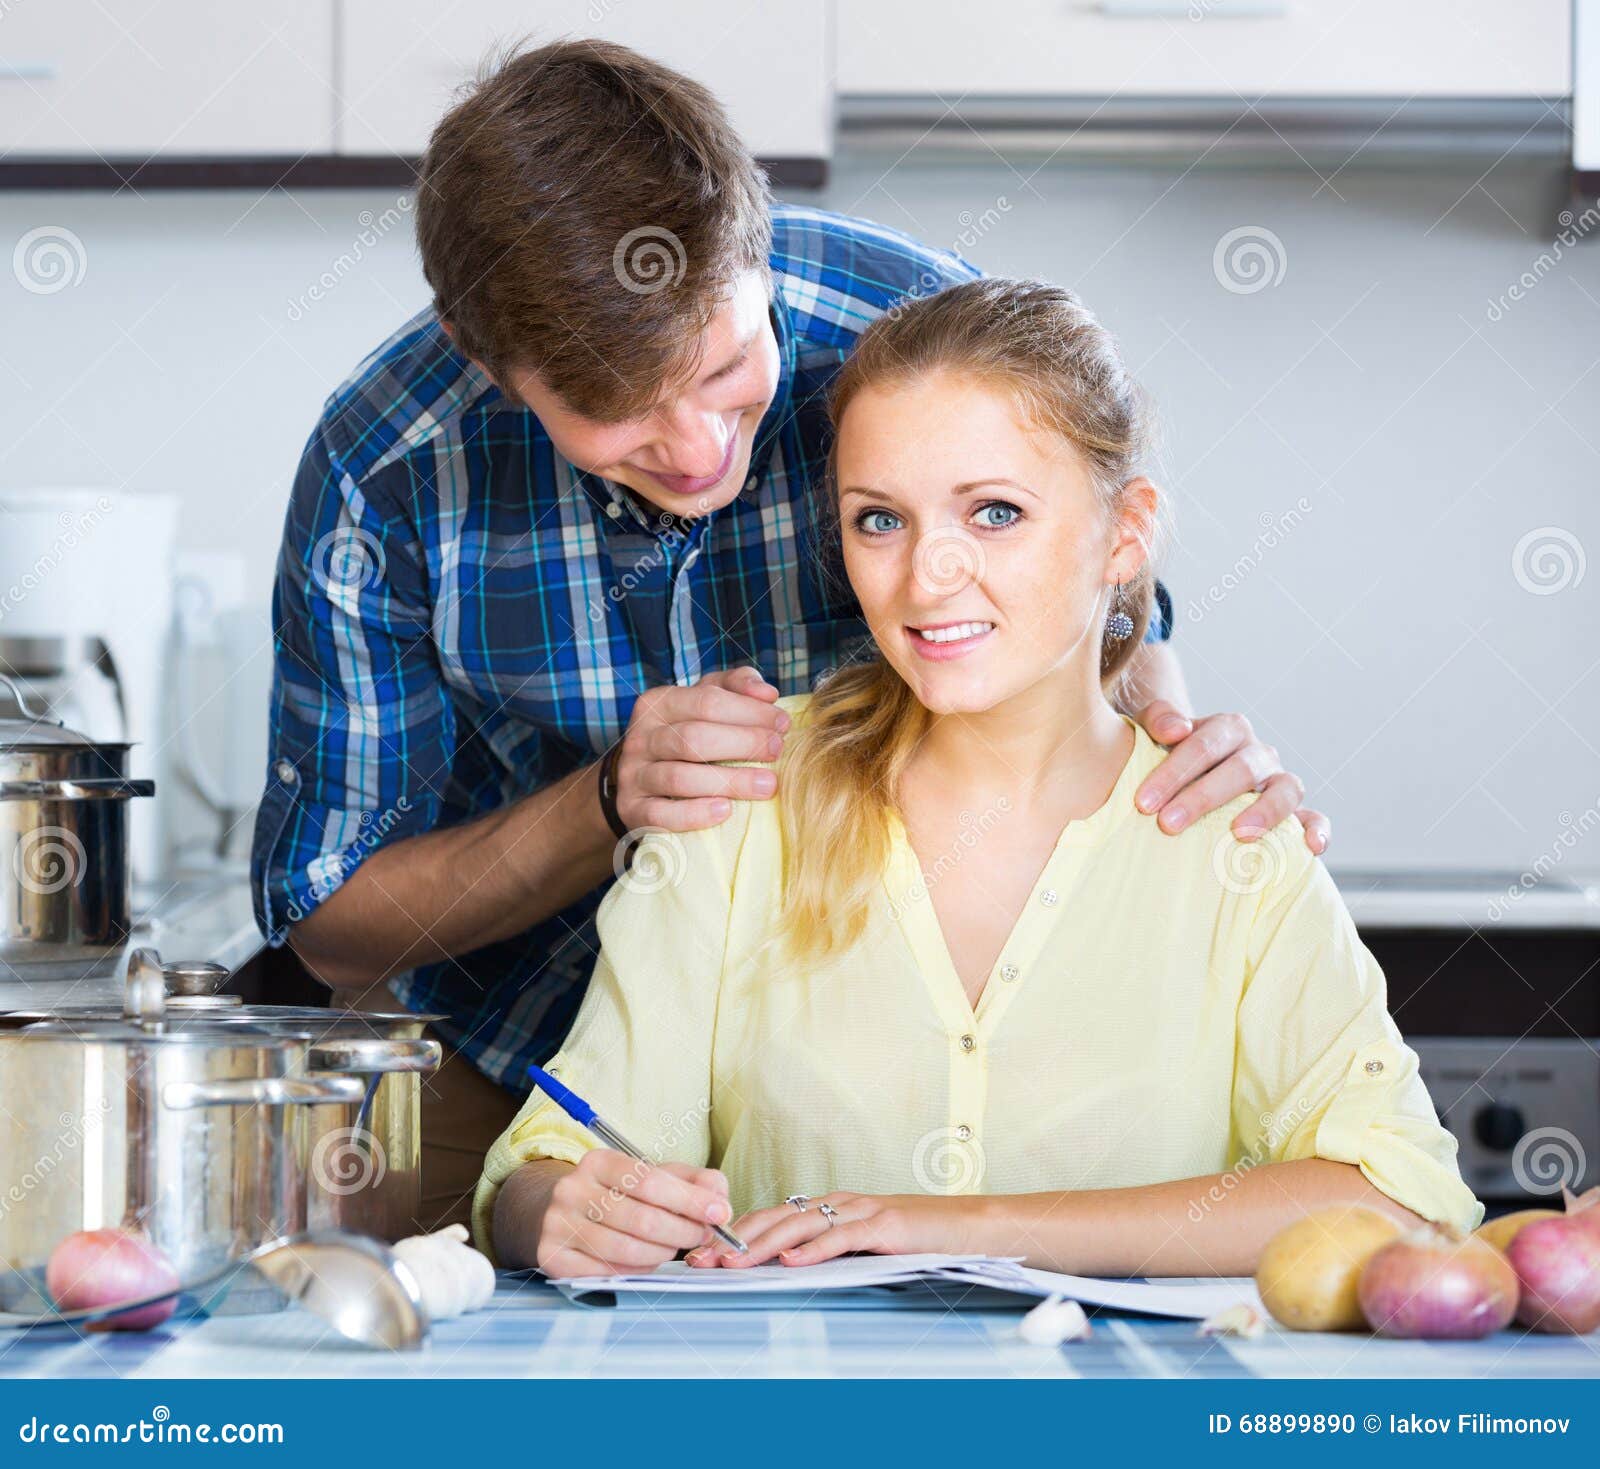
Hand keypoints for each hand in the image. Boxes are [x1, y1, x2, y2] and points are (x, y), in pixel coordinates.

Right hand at [536, 1149, 732, 1277]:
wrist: (559, 1210)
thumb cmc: (618, 1194)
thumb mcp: (654, 1175)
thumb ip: (694, 1181)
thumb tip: (720, 1200)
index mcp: (598, 1162)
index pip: (650, 1181)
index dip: (690, 1200)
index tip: (719, 1213)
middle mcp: (572, 1190)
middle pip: (641, 1219)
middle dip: (683, 1231)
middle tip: (703, 1235)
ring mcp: (558, 1225)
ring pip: (627, 1250)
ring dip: (663, 1254)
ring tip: (674, 1247)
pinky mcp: (552, 1258)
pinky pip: (608, 1273)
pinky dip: (637, 1271)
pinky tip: (646, 1261)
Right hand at [613, 667, 788, 832]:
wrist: (639, 781)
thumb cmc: (686, 736)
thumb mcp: (705, 702)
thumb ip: (735, 687)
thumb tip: (767, 694)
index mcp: (659, 703)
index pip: (707, 701)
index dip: (750, 712)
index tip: (783, 723)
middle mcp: (642, 737)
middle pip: (694, 737)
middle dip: (743, 743)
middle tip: (777, 751)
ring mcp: (634, 775)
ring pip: (679, 778)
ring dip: (729, 781)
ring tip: (768, 785)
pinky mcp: (634, 810)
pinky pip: (661, 815)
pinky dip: (694, 814)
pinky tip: (726, 811)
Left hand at [685, 1191, 983, 1268]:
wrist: (973, 1227)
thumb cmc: (920, 1241)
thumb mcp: (864, 1248)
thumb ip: (829, 1253)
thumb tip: (784, 1271)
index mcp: (831, 1208)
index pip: (772, 1219)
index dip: (733, 1237)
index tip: (699, 1257)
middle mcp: (840, 1204)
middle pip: (776, 1219)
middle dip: (734, 1242)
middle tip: (699, 1262)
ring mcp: (862, 1212)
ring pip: (801, 1224)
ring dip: (762, 1245)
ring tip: (733, 1263)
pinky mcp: (887, 1226)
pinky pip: (844, 1237)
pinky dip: (815, 1249)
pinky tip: (791, 1261)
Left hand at [1132, 701, 1328, 853]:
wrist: (1187, 772)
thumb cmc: (1165, 754)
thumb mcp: (1151, 729)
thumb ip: (1158, 719)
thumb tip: (1176, 729)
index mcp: (1229, 728)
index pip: (1205, 744)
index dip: (1174, 772)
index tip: (1143, 803)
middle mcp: (1258, 753)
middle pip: (1240, 769)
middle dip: (1203, 797)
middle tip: (1168, 824)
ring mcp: (1279, 781)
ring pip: (1285, 789)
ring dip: (1264, 812)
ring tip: (1239, 834)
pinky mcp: (1295, 812)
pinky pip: (1314, 818)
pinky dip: (1318, 830)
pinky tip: (1311, 847)